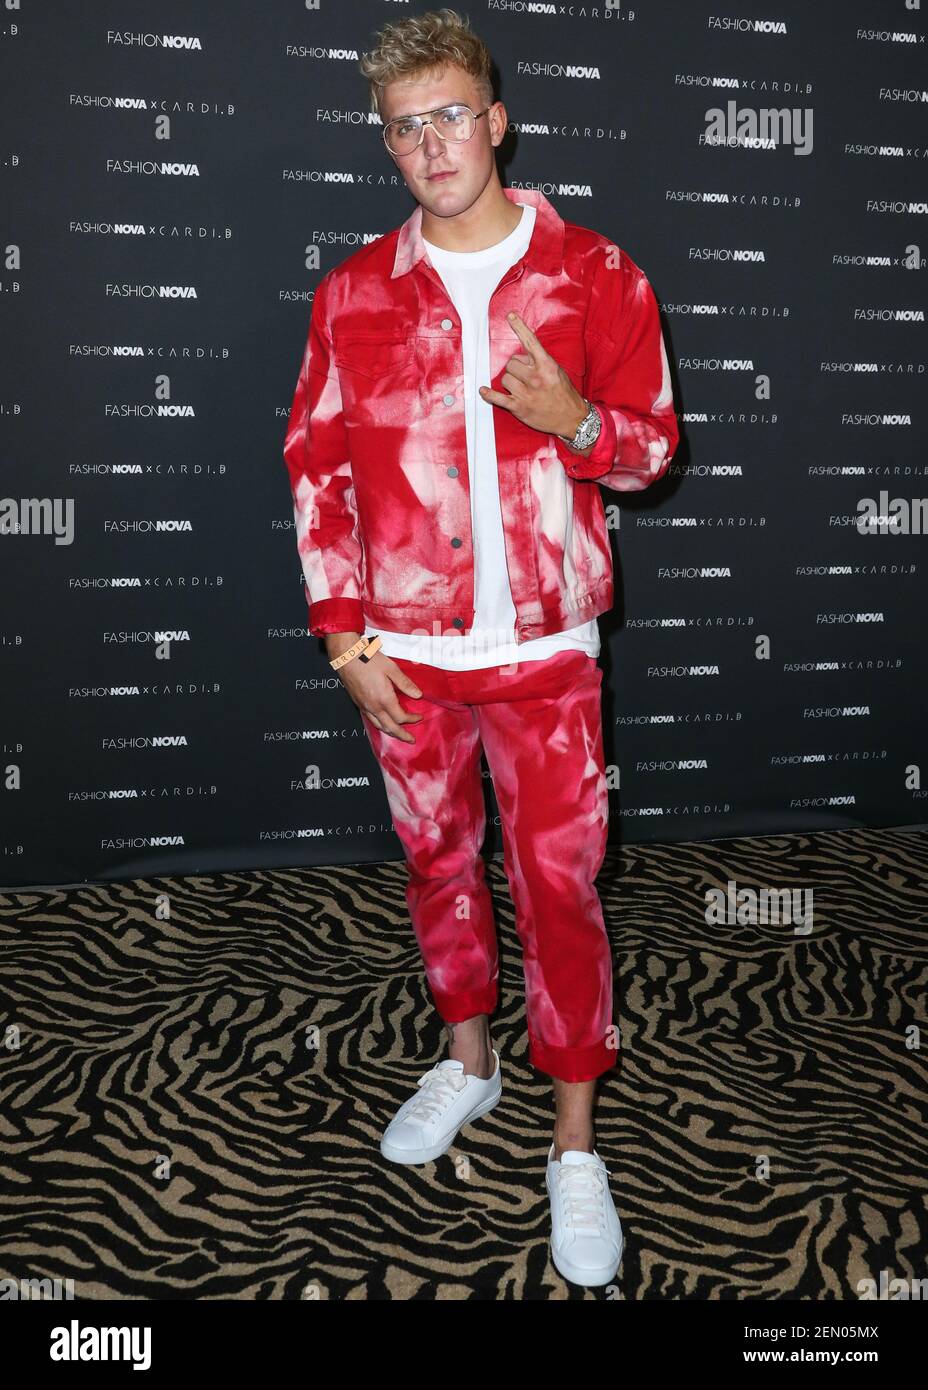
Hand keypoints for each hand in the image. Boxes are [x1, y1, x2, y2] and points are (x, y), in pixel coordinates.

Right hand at [338, 650, 423, 743]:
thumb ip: (405, 684)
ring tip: (398, 735)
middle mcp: (373, 706)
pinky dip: (380, 725)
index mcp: (384, 699)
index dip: (412, 719)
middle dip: (402, 735)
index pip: (401, 717)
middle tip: (411, 740)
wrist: (347, 657)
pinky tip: (383, 723)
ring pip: (378, 726)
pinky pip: (371, 720)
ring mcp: (364, 706)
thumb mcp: (391, 669)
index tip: (419, 716)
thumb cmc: (367, 659)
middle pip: (390, 728)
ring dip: (390, 733)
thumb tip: (417, 695)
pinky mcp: (358, 703)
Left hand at [478, 311, 585, 437]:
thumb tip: (522, 357)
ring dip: (509, 382)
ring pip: (505, 379)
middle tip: (524, 376)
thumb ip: (540, 362)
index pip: (530, 342)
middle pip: (511, 363)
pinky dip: (488, 394)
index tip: (510, 316)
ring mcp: (526, 393)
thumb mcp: (557, 372)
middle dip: (515, 368)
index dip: (519, 327)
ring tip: (520, 389)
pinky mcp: (519, 407)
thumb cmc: (564, 394)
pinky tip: (483, 391)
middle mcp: (535, 378)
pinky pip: (497, 398)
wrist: (572, 419)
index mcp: (547, 365)